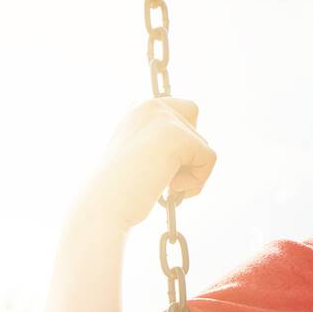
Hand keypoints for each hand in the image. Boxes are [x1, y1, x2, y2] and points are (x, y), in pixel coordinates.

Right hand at [80, 97, 216, 229]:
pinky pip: (209, 158)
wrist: (103, 206)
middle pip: (195, 119)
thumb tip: (196, 150)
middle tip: (167, 175)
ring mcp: (164, 118)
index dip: (181, 141)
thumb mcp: (140, 160)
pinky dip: (197, 181)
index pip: (181, 110)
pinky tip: (170, 188)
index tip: (161, 165)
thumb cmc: (117, 193)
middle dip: (189, 152)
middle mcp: (151, 105)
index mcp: (138, 109)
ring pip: (203, 144)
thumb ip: (161, 146)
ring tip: (164, 186)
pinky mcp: (178, 136)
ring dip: (191, 173)